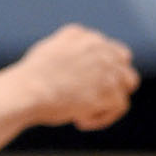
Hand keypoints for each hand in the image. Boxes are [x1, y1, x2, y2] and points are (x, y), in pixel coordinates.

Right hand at [13, 24, 138, 131]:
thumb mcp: (50, 52)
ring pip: (126, 85)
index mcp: (82, 35)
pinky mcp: (111, 91)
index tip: (86, 85)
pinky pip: (119, 106)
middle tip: (93, 99)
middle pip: (124, 64)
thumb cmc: (32, 78)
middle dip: (113, 83)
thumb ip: (72, 53)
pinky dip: (100, 118)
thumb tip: (85, 70)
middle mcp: (99, 47)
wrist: (28, 91)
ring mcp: (108, 68)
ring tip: (84, 111)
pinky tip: (79, 120)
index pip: (110, 50)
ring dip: (109, 100)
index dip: (103, 70)